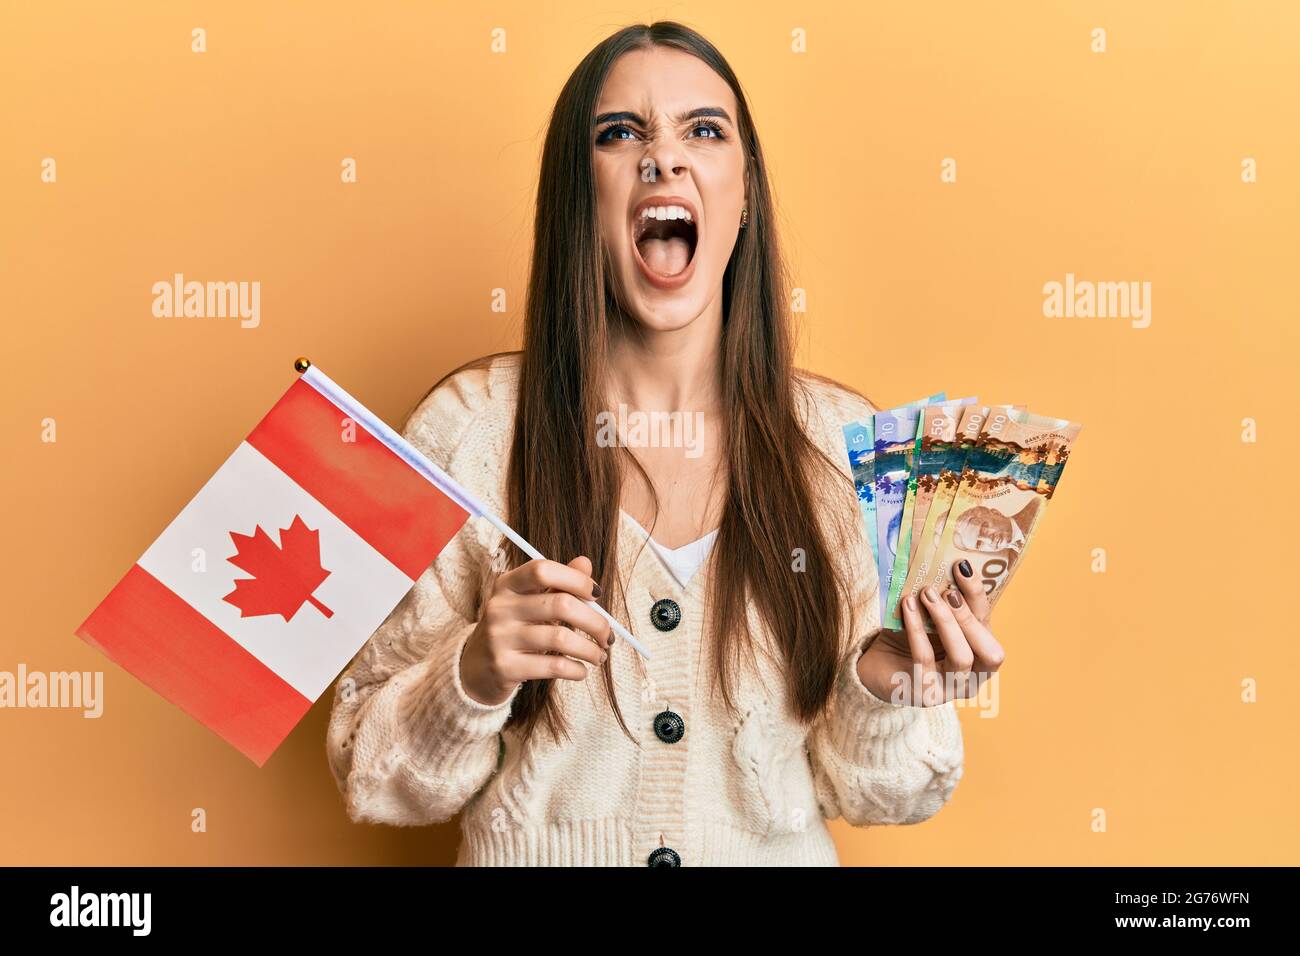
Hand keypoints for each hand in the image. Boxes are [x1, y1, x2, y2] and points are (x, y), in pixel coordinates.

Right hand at [460, 555, 611, 705]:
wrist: (475, 670)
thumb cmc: (512, 630)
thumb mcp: (529, 602)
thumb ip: (557, 583)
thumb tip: (585, 563)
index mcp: (507, 585)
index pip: (543, 570)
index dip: (575, 579)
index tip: (596, 594)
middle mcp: (500, 608)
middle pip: (560, 605)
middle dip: (595, 621)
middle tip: (607, 635)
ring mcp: (500, 638)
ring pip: (561, 638)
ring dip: (590, 650)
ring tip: (599, 656)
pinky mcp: (505, 667)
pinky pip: (553, 666)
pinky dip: (576, 670)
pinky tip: (581, 670)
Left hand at [856, 560, 1005, 706]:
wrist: (877, 667)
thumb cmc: (909, 638)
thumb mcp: (929, 617)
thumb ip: (942, 600)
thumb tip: (942, 564)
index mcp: (981, 653)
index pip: (988, 623)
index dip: (978, 595)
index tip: (962, 567)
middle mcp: (974, 676)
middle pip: (989, 651)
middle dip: (969, 616)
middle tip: (947, 589)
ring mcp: (952, 689)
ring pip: (962, 657)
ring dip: (945, 621)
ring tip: (927, 594)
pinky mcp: (926, 695)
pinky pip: (925, 659)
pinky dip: (917, 629)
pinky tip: (908, 606)